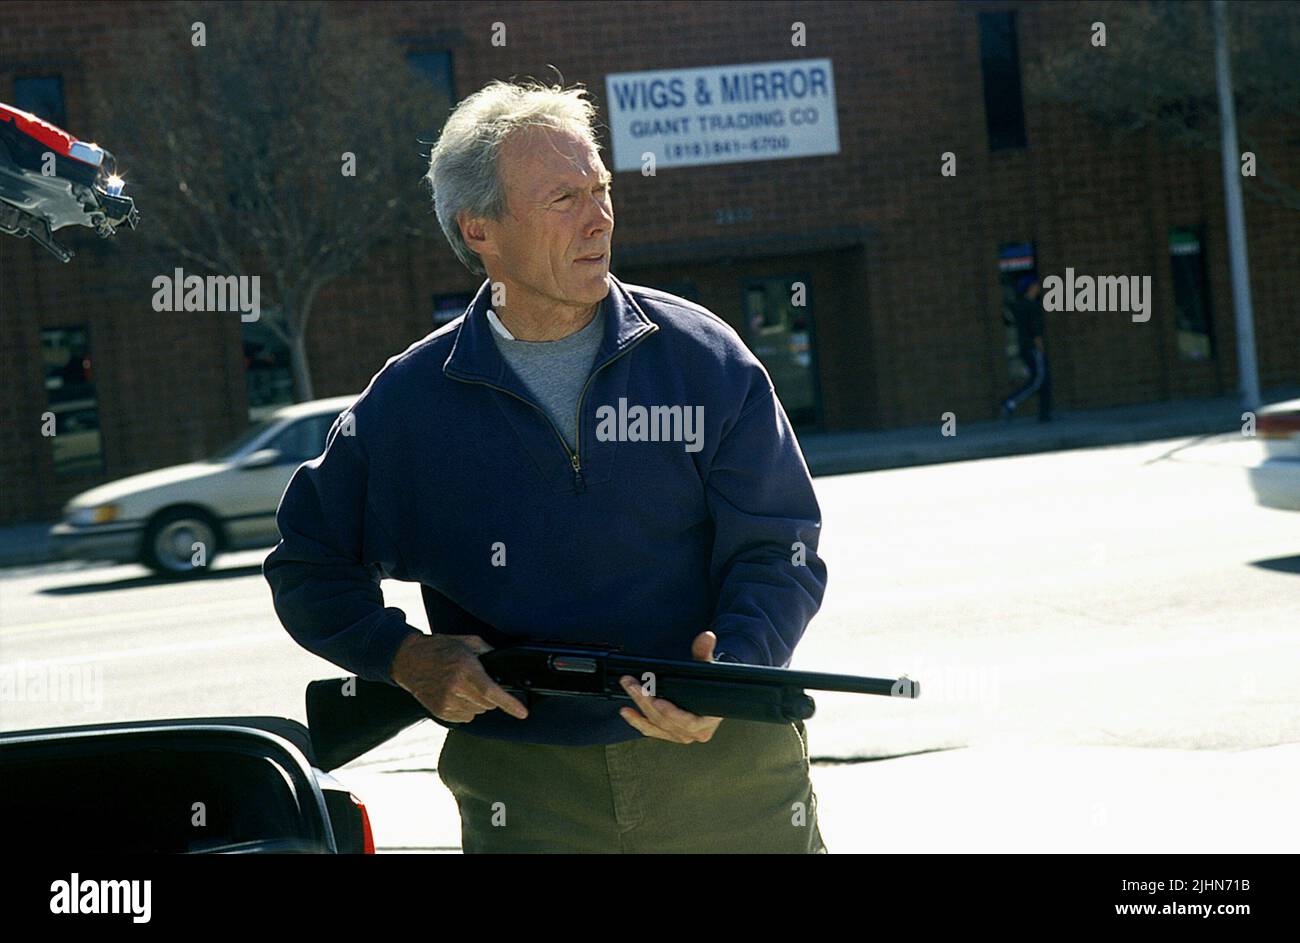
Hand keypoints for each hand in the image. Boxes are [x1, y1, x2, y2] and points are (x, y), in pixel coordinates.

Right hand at [389, 632, 527, 723]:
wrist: (409, 660)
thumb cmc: (439, 649)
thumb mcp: (467, 642)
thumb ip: (488, 652)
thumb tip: (505, 664)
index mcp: (465, 669)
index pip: (492, 691)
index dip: (510, 704)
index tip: (522, 713)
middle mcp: (456, 687)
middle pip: (488, 703)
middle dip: (490, 695)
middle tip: (477, 681)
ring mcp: (446, 702)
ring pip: (478, 711)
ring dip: (478, 702)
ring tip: (463, 686)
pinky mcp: (440, 711)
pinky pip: (465, 717)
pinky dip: (466, 709)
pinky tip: (455, 694)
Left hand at [617, 630, 723, 743]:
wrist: (709, 696)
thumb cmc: (708, 684)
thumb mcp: (707, 666)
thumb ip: (705, 651)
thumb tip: (707, 637)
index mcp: (707, 721)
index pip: (688, 722)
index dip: (672, 714)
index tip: (657, 702)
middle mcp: (694, 732)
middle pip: (666, 721)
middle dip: (647, 702)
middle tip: (634, 686)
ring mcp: (680, 735)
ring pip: (656, 725)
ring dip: (640, 709)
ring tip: (629, 691)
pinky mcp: (668, 733)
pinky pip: (650, 730)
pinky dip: (637, 721)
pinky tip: (627, 712)